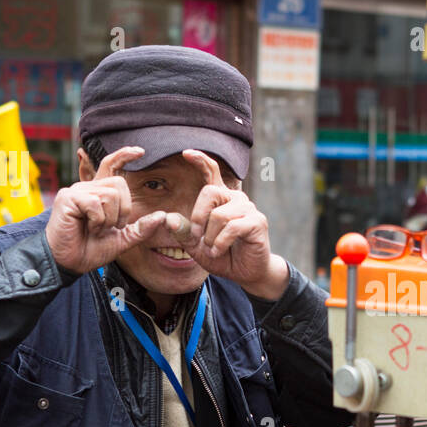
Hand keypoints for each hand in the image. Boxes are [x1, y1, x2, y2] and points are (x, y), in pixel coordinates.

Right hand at [44, 146, 167, 275]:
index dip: (124, 155)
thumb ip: (141, 228)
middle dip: (123, 209)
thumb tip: (162, 216)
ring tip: (97, 229)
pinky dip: (98, 220)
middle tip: (112, 226)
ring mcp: (76, 191)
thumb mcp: (123, 239)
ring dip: (109, 219)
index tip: (141, 151)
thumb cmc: (91, 249)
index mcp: (99, 193)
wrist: (70, 263)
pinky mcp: (68, 197)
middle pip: (119, 183)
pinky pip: (95, 203)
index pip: (112, 165)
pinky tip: (88, 228)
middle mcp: (88, 188)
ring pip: (110, 194)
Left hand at [176, 149, 289, 298]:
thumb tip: (169, 219)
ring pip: (220, 214)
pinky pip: (232, 227)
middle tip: (198, 238)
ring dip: (210, 236)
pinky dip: (220, 243)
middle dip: (198, 217)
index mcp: (221, 200)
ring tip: (213, 249)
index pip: (212, 172)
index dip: (200, 160)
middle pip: (210, 192)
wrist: (246, 273)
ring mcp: (249, 208)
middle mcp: (235, 199)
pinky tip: (219, 251)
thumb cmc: (222, 256)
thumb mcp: (196, 247)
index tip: (186, 152)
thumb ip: (184, 233)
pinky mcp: (257, 222)